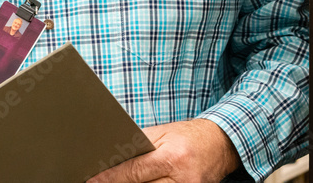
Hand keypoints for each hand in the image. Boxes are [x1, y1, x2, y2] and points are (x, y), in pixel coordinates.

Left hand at [87, 118, 241, 182]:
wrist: (221, 144)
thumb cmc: (188, 136)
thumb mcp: (163, 133)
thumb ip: (139, 145)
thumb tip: (111, 158)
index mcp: (173, 156)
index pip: (134, 171)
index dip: (110, 177)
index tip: (92, 180)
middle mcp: (182, 178)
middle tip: (98, 182)